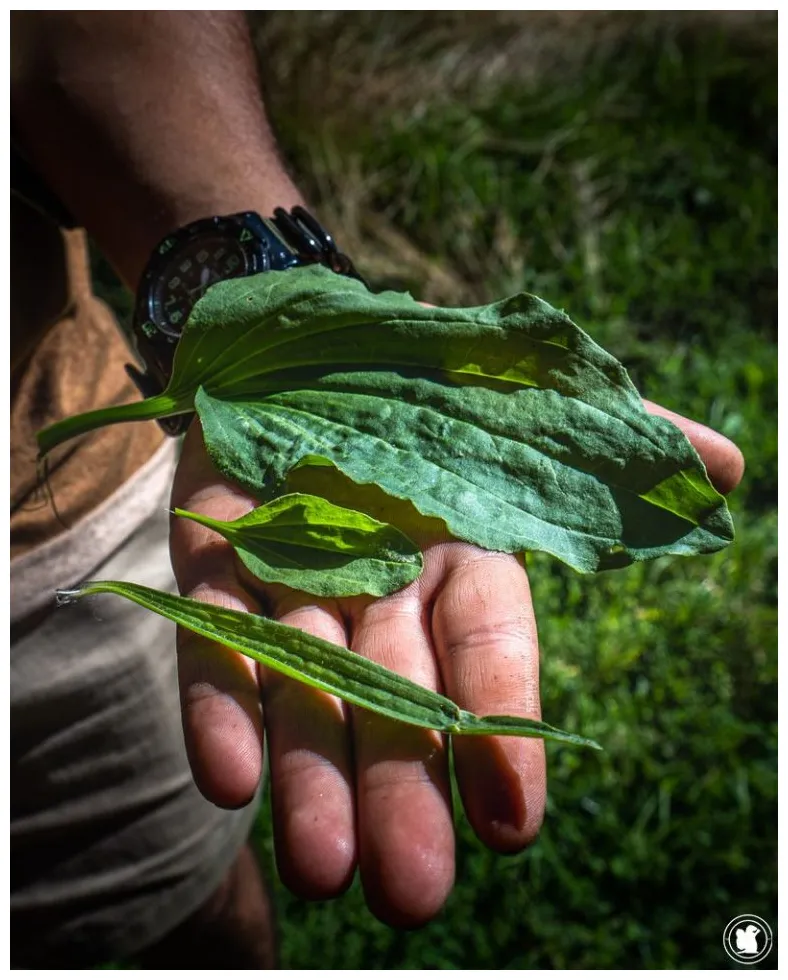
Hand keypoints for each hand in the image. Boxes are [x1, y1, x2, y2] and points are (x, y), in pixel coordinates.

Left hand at [169, 401, 742, 926]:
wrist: (297, 340)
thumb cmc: (423, 379)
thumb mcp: (520, 399)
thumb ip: (610, 444)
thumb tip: (728, 469)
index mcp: (459, 558)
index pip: (489, 652)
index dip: (503, 727)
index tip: (513, 826)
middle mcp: (379, 587)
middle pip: (394, 699)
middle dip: (401, 790)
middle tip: (408, 895)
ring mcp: (292, 577)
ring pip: (305, 689)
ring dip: (312, 777)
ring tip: (320, 870)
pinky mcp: (214, 558)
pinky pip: (216, 638)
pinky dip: (222, 707)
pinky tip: (230, 781)